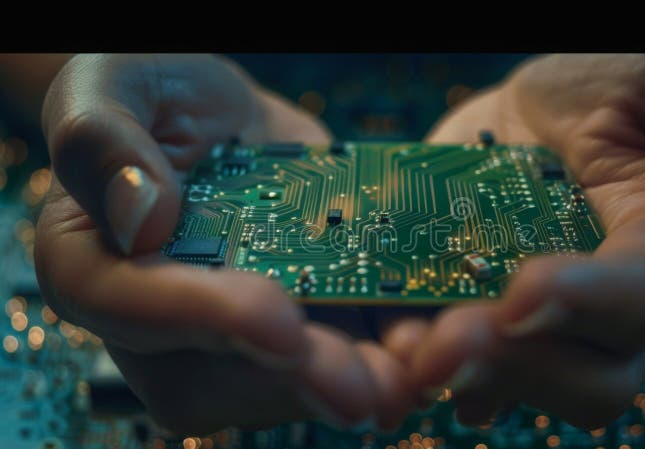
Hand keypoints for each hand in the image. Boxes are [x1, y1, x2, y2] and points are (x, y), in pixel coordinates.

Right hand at [35, 54, 414, 432]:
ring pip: (281, 383)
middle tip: (365, 386)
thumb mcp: (111, 87)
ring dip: (351, 384)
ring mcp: (232, 329)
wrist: (218, 115)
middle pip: (214, 378)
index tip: (275, 319)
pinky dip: (385, 349)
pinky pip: (336, 349)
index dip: (202, 322)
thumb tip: (141, 219)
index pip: (130, 310)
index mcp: (96, 266)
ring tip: (411, 374)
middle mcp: (161, 320)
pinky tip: (426, 340)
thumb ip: (101, 142)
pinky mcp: (296, 316)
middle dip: (295, 381)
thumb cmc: (152, 96)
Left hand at [390, 54, 644, 427]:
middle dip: (520, 366)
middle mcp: (610, 309)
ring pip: (521, 385)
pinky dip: (426, 364)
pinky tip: (392, 345)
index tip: (523, 290)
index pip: (644, 297)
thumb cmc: (621, 91)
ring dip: (465, 377)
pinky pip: (464, 364)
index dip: (588, 303)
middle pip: (590, 378)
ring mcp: (545, 322)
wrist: (551, 110)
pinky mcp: (485, 313)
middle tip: (446, 345)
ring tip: (408, 352)